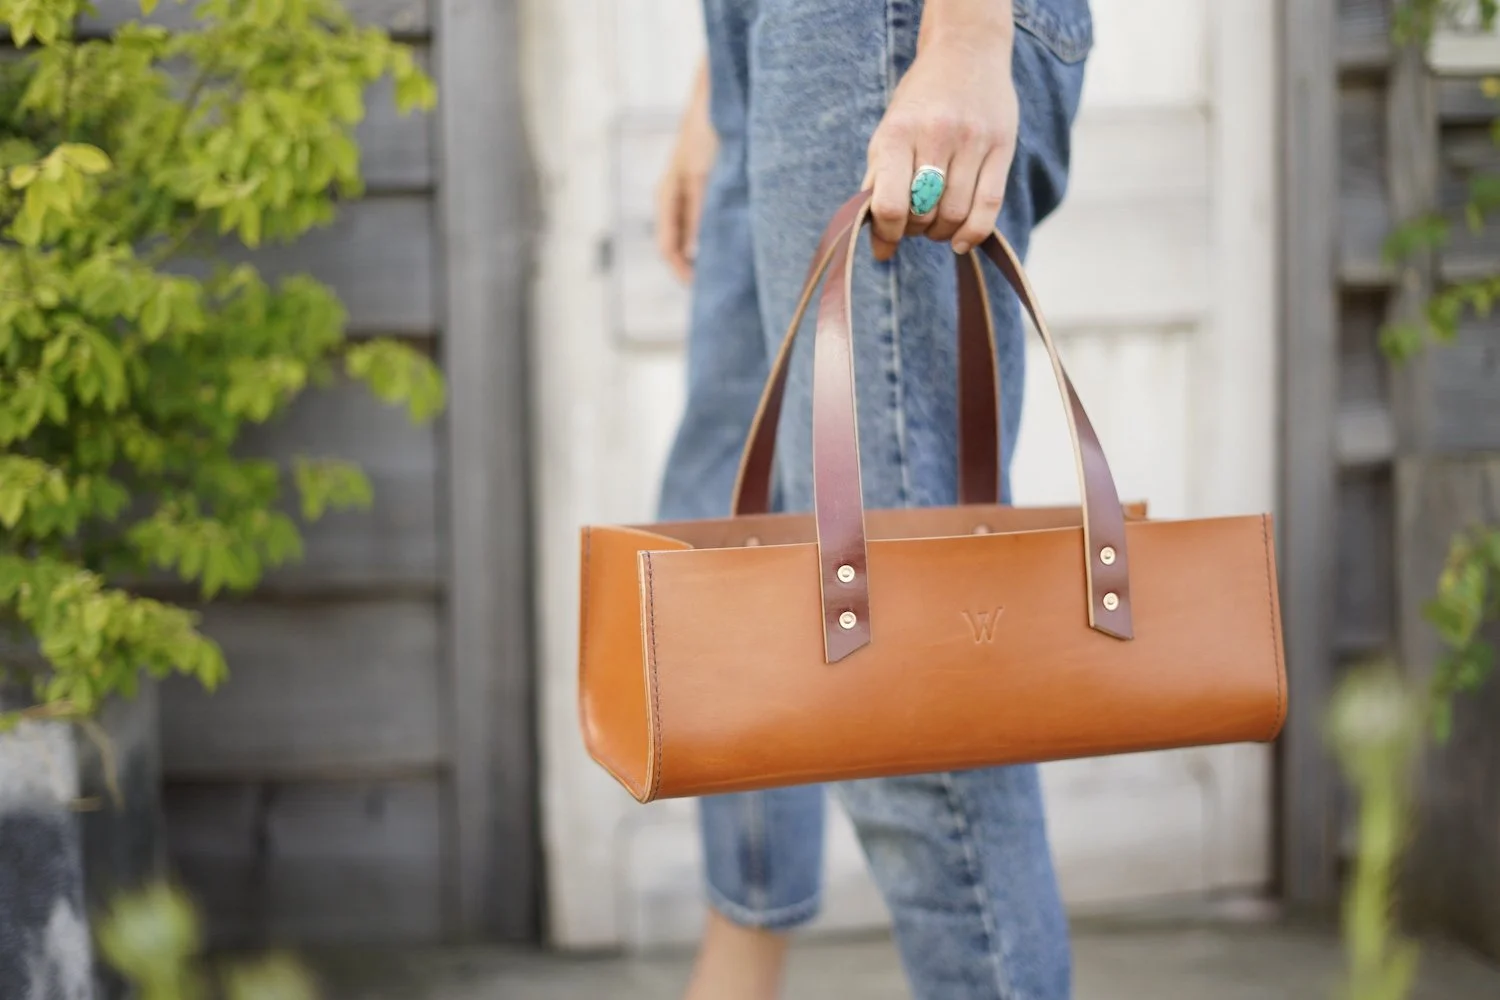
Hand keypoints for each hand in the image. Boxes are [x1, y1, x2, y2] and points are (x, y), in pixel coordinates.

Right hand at [656, 59, 717, 282]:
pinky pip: (708, 222)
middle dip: (695, 269)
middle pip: (680, 247)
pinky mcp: (708, 186)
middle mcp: (675, 198)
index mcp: (667, 197)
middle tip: (719, 289)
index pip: (668, 249)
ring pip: (695, 236)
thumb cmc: (706, 131)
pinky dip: (717, 236)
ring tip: (729, 272)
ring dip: (708, 254)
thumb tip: (694, 253)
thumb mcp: (701, 175)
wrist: (719, 96)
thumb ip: (697, 212)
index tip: (704, 289)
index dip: (683, 273)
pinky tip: (737, 243)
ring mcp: (691, 193)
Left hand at [862, 0, 1017, 260]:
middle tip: (914, 224)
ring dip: (941, 233)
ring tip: (935, 225)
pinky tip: (960, 240)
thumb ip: (879, 184)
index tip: (886, 241)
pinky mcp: (1003, 147)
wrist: (966, 52)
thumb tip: (880, 246)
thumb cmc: (919, 102)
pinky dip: (973, 233)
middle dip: (915, 231)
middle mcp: (936, 135)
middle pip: (924, 213)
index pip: (890, 204)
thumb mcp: (888, 133)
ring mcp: (973, 141)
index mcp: (899, 133)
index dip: (886, 234)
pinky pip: (989, 206)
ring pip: (956, 214)